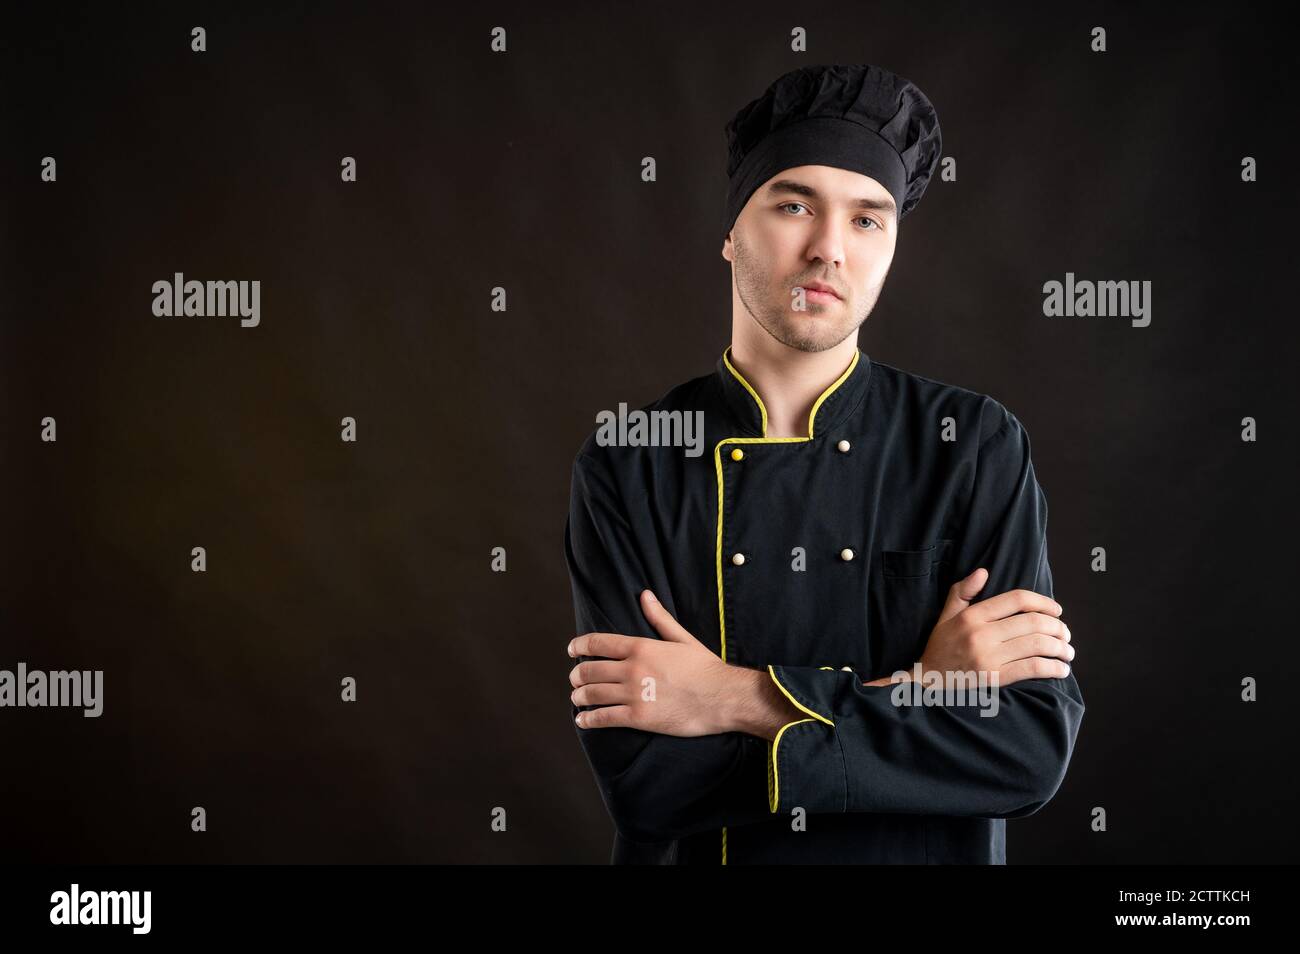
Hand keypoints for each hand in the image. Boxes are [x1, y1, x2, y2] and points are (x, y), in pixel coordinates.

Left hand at [567, 590, 736, 735]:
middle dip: (576, 675)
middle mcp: (632, 669)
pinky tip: (583, 720)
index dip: (579, 646)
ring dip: (579, 696)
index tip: (571, 650)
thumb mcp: (682, 638)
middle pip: (589, 670)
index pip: (597, 643)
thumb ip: (659, 618)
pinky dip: (588, 720)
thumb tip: (645, 595)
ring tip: (577, 698)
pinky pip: (604, 718)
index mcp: (640, 647)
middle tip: (574, 679)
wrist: (722, 697)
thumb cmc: (705, 667)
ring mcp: (634, 694)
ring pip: (592, 694)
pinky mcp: (639, 717)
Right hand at [866, 568, 1073, 687]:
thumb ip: (963, 591)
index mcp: (972, 616)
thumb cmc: (940, 646)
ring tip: (1068, 651)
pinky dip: (1052, 668)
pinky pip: (1031, 669)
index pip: (1016, 600)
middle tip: (1066, 633)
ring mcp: (988, 657)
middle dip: (1058, 627)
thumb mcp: (946, 615)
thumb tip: (983, 571)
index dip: (1043, 602)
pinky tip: (1061, 669)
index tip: (1057, 610)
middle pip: (1032, 623)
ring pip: (1036, 646)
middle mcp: (981, 634)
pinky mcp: (993, 678)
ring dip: (1060, 648)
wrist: (927, 680)